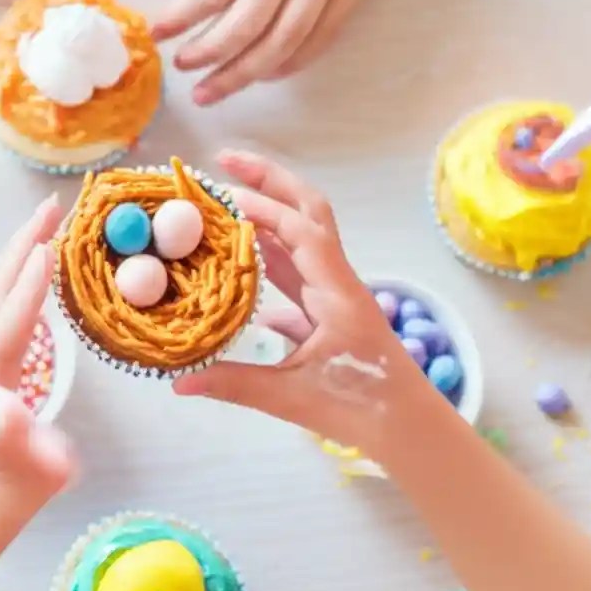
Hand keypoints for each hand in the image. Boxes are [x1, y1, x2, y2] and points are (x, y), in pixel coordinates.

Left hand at [0, 193, 73, 518]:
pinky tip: (32, 292)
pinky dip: (17, 294)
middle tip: (53, 206)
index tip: (52, 241)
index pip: (9, 325)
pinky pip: (2, 324)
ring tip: (47, 231)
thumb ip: (21, 446)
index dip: (30, 285)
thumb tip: (12, 407)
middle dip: (22, 247)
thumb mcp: (19, 482)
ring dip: (17, 263)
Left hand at [154, 0, 406, 105]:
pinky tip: (265, 74)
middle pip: (248, 22)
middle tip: (183, 69)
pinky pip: (325, 33)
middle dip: (210, 55)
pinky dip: (294, 61)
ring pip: (287, 38)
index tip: (158, 34)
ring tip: (214, 89)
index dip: (182, 18)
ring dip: (246, 72)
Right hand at [173, 150, 437, 463]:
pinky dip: (267, 262)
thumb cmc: (364, 407)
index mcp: (336, 292)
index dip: (261, 207)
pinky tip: (236, 272)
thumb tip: (179, 381)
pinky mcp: (329, 314)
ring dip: (266, 216)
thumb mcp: (292, 397)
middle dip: (270, 180)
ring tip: (224, 203)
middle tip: (226, 162)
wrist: (411, 428)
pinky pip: (295, 276)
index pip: (299, 231)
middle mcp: (338, 282)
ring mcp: (334, 296)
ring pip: (300, 240)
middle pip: (308, 212)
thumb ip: (234, 384)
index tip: (221, 195)